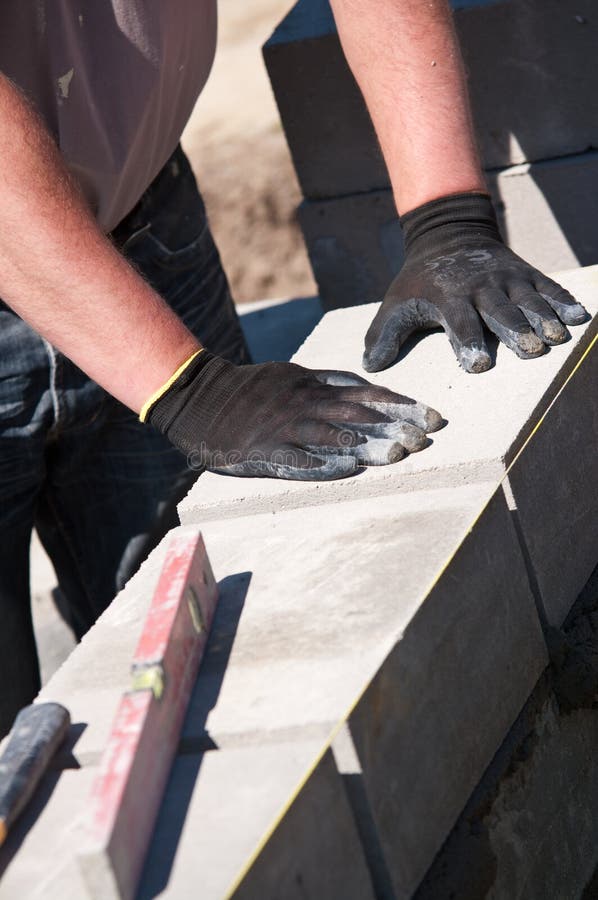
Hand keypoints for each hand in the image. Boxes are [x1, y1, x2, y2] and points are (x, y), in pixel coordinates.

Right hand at [145, 352, 443, 479]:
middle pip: (357, 415)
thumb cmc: (251, 390)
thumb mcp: (292, 375)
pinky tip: (348, 470)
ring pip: (331, 434)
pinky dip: (322, 462)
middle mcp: (304, 403)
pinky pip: (296, 458)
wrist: (198, 397)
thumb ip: (329, 383)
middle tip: (426, 439)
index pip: (368, 393)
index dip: (403, 405)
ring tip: (397, 456)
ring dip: (366, 444)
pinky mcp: (262, 448)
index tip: (434, 417)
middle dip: (394, 426)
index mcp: (313, 386)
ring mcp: (283, 426)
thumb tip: (368, 388)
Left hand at [364, 193, 588, 373]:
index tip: (479, 365)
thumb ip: (383, 334)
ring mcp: (506, 279)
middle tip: (531, 350)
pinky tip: (579, 317)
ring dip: (544, 318)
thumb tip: (370, 366)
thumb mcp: (397, 303)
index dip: (468, 343)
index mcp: (449, 298)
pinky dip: (563, 300)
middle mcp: (480, 288)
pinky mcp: (525, 274)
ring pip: (528, 300)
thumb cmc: (420, 281)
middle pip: (500, 312)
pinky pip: (547, 287)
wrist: (449, 234)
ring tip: (557, 338)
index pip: (459, 323)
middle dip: (516, 330)